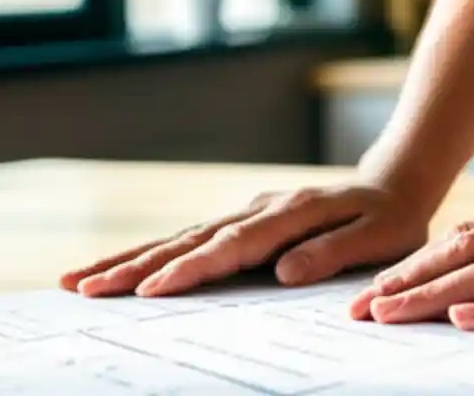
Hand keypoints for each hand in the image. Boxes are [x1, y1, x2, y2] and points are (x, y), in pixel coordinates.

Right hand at [60, 182, 430, 297]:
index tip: (153, 290)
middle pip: (191, 240)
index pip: (235, 247)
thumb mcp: (379, 237)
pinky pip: (190, 238)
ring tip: (79, 280)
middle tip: (87, 289)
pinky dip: (151, 253)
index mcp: (293, 214)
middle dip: (138, 265)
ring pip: (180, 237)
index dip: (193, 269)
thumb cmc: (391, 218)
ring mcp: (247, 212)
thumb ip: (333, 252)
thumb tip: (286, 273)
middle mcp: (261, 209)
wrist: (394, 183)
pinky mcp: (242, 220)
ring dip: (130, 259)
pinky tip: (119, 268)